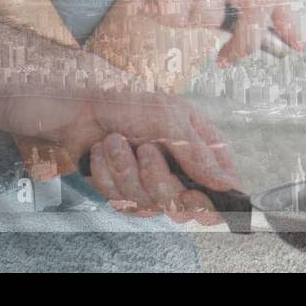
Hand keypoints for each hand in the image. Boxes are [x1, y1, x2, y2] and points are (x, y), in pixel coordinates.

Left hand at [0, 86, 240, 213]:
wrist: (77, 106)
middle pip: (183, 201)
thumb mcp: (171, 120)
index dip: (213, 196)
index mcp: (198, 143)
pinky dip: (107, 175)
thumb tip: (228, 184)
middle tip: (145, 151)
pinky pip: (121, 200)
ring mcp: (149, 180)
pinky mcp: (122, 189)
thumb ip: (199, 155)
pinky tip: (102, 151)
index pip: (220, 181)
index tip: (200, 198)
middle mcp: (177, 165)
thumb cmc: (127, 102)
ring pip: (149, 203)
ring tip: (116, 142)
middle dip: (157, 177)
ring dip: (125, 170)